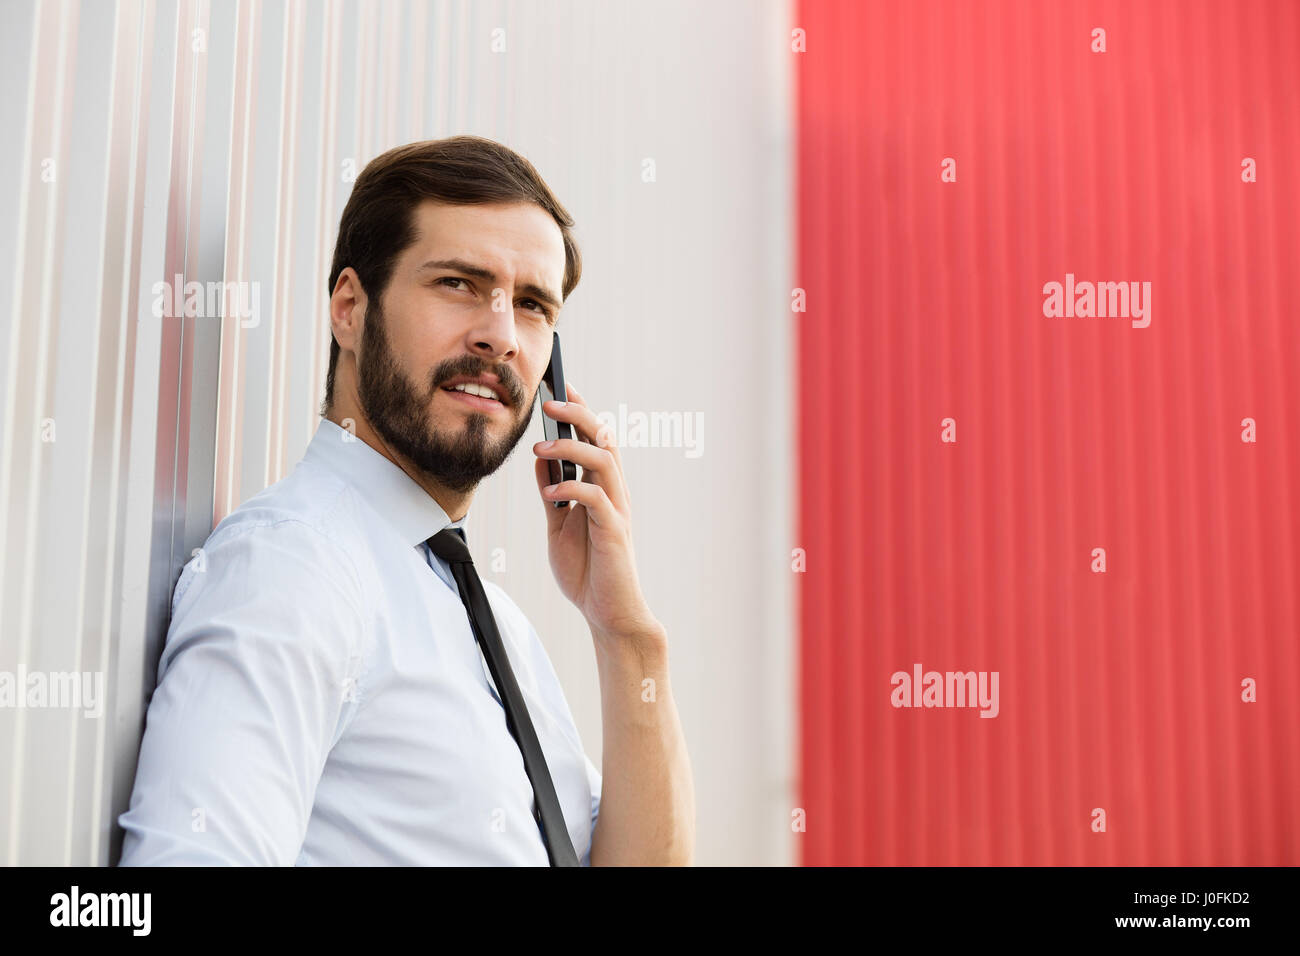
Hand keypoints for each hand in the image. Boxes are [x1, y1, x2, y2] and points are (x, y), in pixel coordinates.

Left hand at [532, 383, 661, 645]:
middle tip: (548, 402)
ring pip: (604, 461)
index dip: (580, 410)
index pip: (595, 438)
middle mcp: (614, 492)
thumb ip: (552, 491)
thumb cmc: (587, 570)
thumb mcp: (558, 524)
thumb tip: (540, 456)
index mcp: (602, 487)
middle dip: (578, 415)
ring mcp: (617, 510)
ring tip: (540, 446)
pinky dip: (572, 488)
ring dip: (571, 448)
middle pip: (604, 439)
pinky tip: (551, 490)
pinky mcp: (615, 531)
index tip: (559, 386)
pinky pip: (597, 498)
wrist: (606, 612)